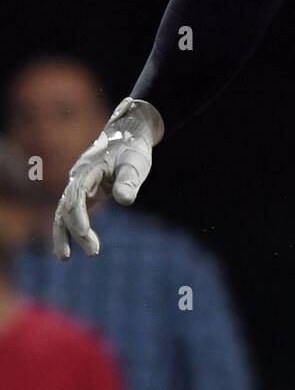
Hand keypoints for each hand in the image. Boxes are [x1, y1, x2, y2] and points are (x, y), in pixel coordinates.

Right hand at [52, 97, 164, 259]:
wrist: (128, 132)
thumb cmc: (132, 148)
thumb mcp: (135, 162)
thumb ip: (128, 180)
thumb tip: (125, 200)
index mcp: (88, 170)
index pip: (76, 197)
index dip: (78, 217)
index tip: (85, 235)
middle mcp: (77, 177)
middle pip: (68, 207)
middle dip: (77, 230)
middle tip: (94, 251)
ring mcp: (78, 184)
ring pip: (63, 210)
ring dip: (64, 232)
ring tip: (64, 257)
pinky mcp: (83, 190)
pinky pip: (70, 210)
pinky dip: (69, 226)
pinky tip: (73, 244)